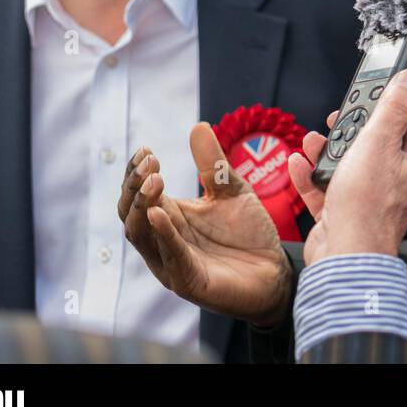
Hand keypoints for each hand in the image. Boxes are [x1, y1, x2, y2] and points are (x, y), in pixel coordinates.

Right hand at [118, 123, 293, 326]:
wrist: (275, 271)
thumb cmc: (249, 234)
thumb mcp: (233, 191)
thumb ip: (213, 164)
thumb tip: (198, 126)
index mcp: (170, 217)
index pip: (138, 193)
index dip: (136, 173)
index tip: (146, 150)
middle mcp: (163, 239)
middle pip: (131, 212)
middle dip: (135, 185)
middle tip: (149, 162)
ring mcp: (171, 261)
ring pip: (140, 235)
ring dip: (143, 206)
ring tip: (153, 181)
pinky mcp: (187, 280)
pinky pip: (169, 256)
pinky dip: (163, 235)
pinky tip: (160, 213)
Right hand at [286, 69, 406, 267]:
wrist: (343, 259)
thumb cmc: (366, 205)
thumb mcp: (378, 143)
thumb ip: (393, 109)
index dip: (395, 100)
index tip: (379, 85)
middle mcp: (398, 182)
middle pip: (378, 141)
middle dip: (354, 125)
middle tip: (338, 114)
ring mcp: (371, 199)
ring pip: (349, 163)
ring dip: (328, 148)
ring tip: (313, 138)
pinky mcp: (345, 214)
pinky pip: (328, 187)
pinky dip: (312, 174)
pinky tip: (298, 163)